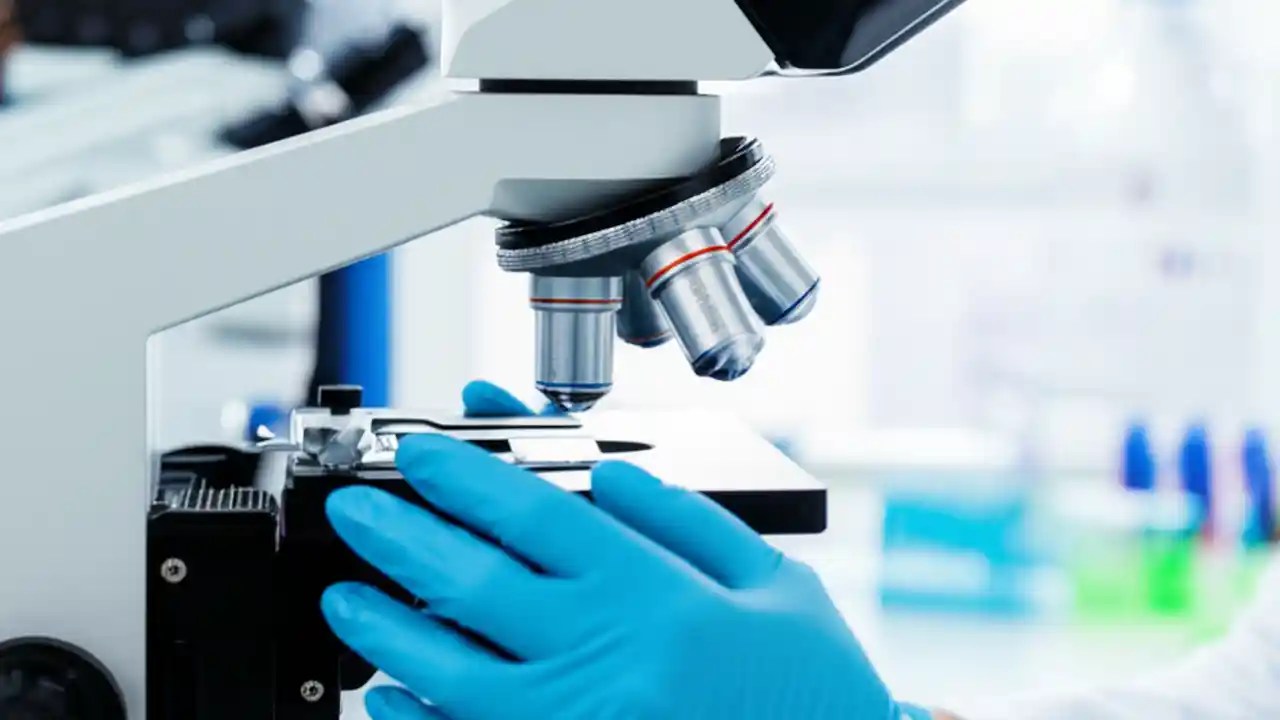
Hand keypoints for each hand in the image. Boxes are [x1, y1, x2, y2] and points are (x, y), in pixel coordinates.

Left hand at [323, 388, 928, 719]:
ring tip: (343, 596)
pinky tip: (390, 695)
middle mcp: (604, 658)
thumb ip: (689, 522)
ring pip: (451, 670)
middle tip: (353, 509)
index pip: (537, 516)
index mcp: (656, 597)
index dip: (465, 475)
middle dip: (401, 537)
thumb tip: (608, 476)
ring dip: (386, 629)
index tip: (419, 451)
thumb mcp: (774, 583)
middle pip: (474, 584)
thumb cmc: (808, 688)